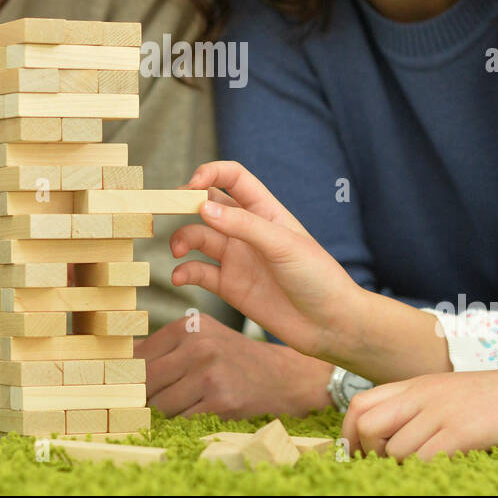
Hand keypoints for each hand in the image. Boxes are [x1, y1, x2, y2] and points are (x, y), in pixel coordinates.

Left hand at [137, 315, 332, 418]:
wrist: (281, 376)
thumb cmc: (233, 357)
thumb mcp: (201, 337)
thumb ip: (162, 347)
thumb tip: (118, 362)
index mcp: (188, 326)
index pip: (138, 356)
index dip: (126, 377)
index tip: (117, 388)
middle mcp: (199, 346)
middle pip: (145, 382)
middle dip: (141, 397)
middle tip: (140, 405)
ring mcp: (210, 374)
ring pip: (161, 405)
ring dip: (162, 413)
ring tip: (174, 408)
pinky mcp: (221, 401)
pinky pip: (183, 420)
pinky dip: (182, 422)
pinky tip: (192, 415)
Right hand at [168, 161, 365, 359]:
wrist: (330, 324)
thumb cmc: (317, 277)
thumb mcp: (283, 244)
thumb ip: (243, 226)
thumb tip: (203, 208)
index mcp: (265, 210)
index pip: (233, 178)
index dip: (210, 173)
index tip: (192, 185)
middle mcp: (247, 231)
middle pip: (208, 205)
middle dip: (185, 204)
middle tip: (168, 211)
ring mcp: (237, 258)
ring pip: (199, 237)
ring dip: (183, 239)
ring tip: (178, 250)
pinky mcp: (230, 286)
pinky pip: (199, 272)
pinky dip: (184, 271)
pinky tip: (180, 276)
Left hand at [342, 364, 497, 461]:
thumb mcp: (451, 396)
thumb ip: (419, 410)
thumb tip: (389, 443)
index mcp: (416, 384)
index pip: (359, 404)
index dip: (349, 435)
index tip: (360, 457)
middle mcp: (423, 394)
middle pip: (365, 426)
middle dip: (366, 455)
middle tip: (388, 469)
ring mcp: (442, 411)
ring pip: (393, 450)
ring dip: (399, 469)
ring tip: (421, 471)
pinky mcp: (464, 431)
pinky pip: (423, 460)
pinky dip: (422, 474)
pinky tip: (440, 473)